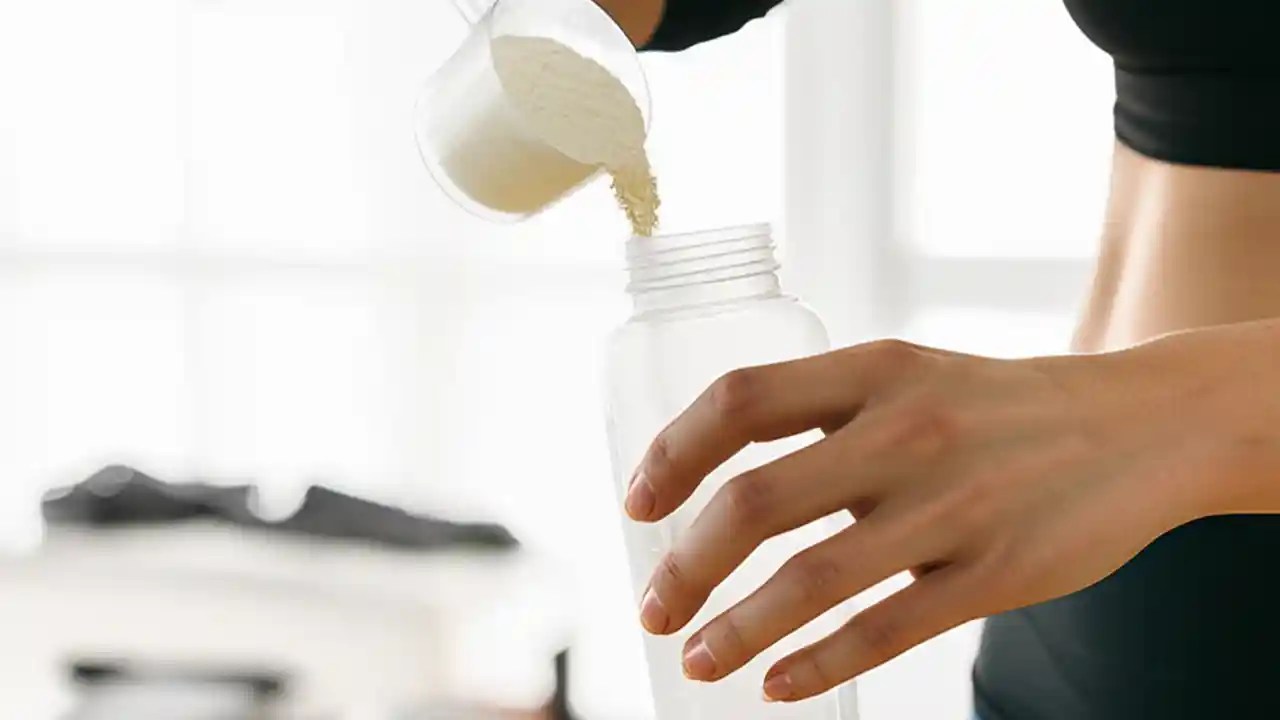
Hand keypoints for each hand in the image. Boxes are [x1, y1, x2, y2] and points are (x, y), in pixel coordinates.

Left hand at [625, 336, 1250, 701]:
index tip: (637, 504)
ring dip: (738, 629)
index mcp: (874, 370)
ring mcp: (952, 507)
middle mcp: (905, 432)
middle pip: (756, 501)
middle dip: (686, 565)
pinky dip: (818, 664)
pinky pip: (885, 631)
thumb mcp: (909, 375)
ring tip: (697, 660)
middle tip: (652, 608)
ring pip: (813, 580)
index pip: (739, 401)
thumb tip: (716, 482)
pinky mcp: (994, 574)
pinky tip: (778, 685)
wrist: (1138, 427)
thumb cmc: (994, 407)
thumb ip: (822, 412)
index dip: (672, 454)